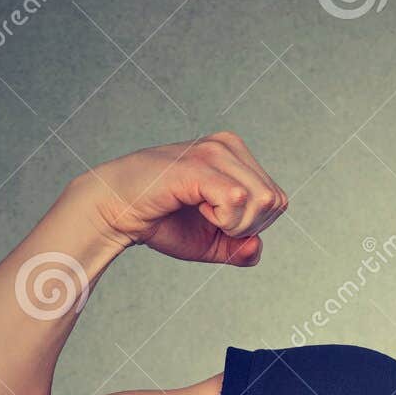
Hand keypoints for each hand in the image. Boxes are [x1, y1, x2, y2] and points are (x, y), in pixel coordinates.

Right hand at [72, 132, 288, 264]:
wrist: (117, 213)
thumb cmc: (162, 222)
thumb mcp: (212, 243)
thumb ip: (240, 248)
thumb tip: (257, 247)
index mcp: (237, 155)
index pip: (278, 201)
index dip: (254, 225)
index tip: (217, 220)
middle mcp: (229, 146)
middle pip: (276, 201)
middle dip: (248, 226)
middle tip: (210, 219)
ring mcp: (215, 151)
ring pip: (263, 200)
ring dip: (235, 223)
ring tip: (202, 211)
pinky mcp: (199, 166)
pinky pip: (238, 199)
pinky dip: (224, 219)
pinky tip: (197, 208)